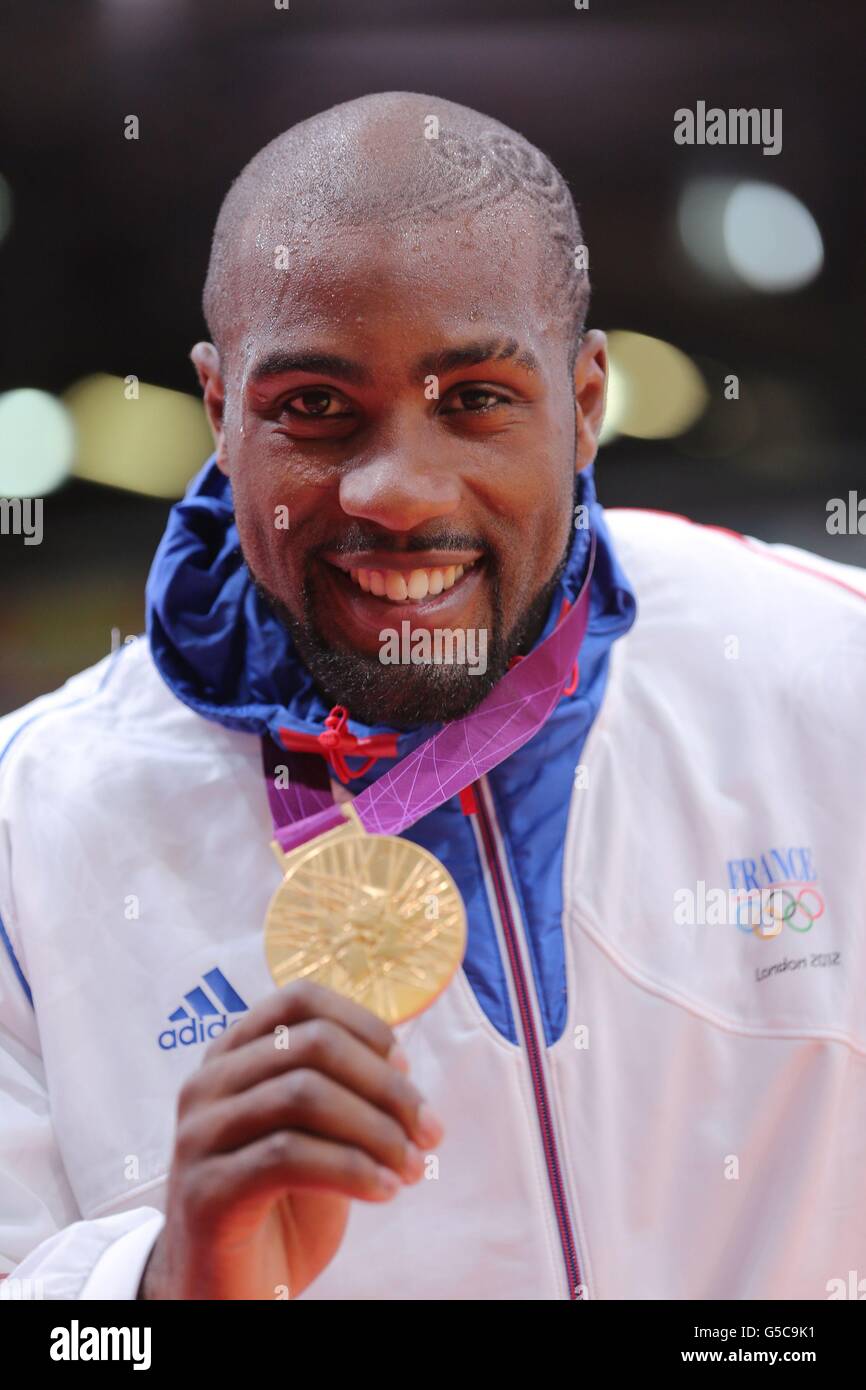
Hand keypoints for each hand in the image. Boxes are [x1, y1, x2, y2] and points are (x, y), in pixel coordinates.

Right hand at [138, 980, 442, 1299]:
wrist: (223, 1291)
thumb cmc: (277, 1208)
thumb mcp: (315, 1136)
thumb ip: (342, 1093)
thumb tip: (401, 1064)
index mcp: (232, 1057)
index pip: (300, 1001)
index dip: (365, 1025)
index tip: (407, 1070)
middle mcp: (207, 1084)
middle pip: (312, 1044)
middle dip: (385, 1085)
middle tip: (429, 1131)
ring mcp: (199, 1135)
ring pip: (303, 1094)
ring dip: (377, 1130)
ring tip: (413, 1168)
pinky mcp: (205, 1190)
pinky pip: (288, 1156)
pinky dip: (352, 1169)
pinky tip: (385, 1191)